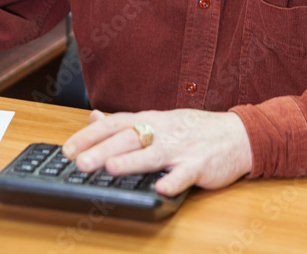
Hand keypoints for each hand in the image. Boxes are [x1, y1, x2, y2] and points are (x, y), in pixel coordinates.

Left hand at [61, 109, 252, 195]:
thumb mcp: (159, 120)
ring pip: (153, 154)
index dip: (89, 135)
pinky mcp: (200, 165)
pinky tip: (161, 188)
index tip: (67, 148)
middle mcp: (163, 131)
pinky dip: (173, 181)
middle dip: (102, 149)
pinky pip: (185, 175)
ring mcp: (181, 148)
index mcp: (151, 121)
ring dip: (132, 161)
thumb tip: (94, 117)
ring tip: (111, 168)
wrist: (238, 135)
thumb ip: (126, 122)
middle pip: (129, 139)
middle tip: (79, 161)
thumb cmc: (194, 130)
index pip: (115, 124)